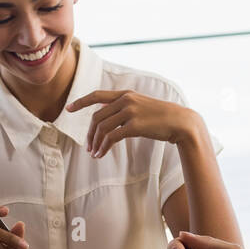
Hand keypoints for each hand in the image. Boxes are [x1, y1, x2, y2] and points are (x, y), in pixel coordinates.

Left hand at [66, 90, 197, 157]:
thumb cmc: (161, 116)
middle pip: (96, 117)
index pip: (97, 95)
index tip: (68, 109)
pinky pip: (111, 138)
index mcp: (126, 94)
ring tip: (94, 153)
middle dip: (89, 133)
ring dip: (95, 143)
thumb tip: (104, 113)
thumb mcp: (141, 105)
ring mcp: (130, 112)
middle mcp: (126, 100)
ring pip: (102, 128)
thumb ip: (123, 107)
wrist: (181, 122)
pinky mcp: (135, 125)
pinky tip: (101, 154)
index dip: (81, 102)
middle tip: (87, 146)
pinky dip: (103, 147)